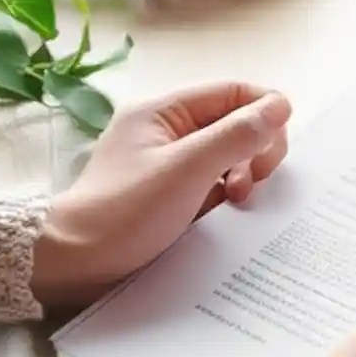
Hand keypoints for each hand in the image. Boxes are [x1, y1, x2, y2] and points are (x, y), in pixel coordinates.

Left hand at [31, 82, 291, 307]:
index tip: (273, 149)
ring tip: (234, 201)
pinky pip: (214, 182)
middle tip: (250, 183)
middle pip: (235, 122)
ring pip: (229, 155)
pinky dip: (226, 195)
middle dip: (254, 149)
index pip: (234, 93)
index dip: (264, 113)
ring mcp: (169, 162)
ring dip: (243, 175)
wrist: (74, 263)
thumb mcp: (188, 169)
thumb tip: (280, 106)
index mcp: (165, 110)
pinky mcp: (171, 192)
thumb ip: (236, 135)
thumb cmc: (126, 211)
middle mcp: (168, 130)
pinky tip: (222, 214)